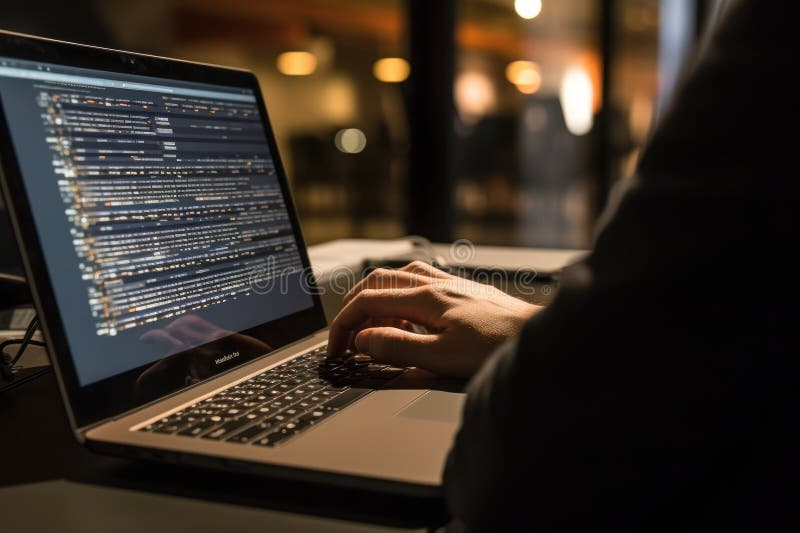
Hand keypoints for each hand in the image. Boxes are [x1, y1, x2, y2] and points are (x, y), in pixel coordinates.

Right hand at [327, 261, 540, 377]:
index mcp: (425, 298)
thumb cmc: (497, 347)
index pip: (368, 301)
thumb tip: (364, 340)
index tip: (336, 347)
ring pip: (398, 278)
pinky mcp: (462, 291)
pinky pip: (419, 283)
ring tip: (373, 328)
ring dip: (376, 299)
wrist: (538, 336)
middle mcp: (434, 283)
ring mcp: (449, 284)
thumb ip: (398, 347)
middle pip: (378, 282)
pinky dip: (400, 298)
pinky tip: (409, 320)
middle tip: (347, 336)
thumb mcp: (441, 357)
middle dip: (354, 308)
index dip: (344, 324)